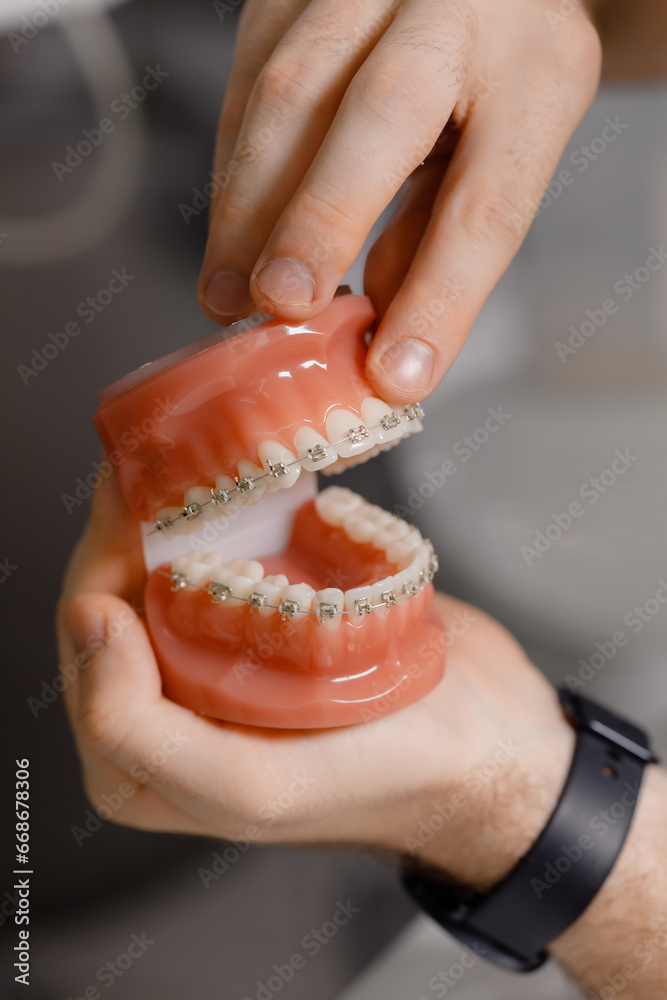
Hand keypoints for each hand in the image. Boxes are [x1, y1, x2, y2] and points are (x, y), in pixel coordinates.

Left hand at [57, 467, 572, 888]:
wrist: (487, 744)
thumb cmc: (379, 777)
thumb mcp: (245, 786)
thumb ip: (134, 728)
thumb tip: (85, 621)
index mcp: (138, 750)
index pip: (87, 635)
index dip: (104, 556)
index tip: (140, 494)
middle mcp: (171, 692)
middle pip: (125, 580)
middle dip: (142, 515)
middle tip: (175, 453)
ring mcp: (222, 642)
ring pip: (173, 552)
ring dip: (183, 498)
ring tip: (204, 448)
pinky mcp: (273, 605)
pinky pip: (233, 544)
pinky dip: (236, 503)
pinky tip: (250, 470)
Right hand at [197, 0, 600, 401]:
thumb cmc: (495, 75)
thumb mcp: (500, 151)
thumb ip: (442, 236)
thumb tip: (378, 330)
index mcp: (536, 72)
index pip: (487, 201)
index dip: (439, 296)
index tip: (394, 375)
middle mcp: (462, 8)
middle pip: (387, 114)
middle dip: (323, 221)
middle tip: (283, 306)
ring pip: (292, 88)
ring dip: (250, 206)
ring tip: (228, 295)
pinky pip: (249, 76)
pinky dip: (233, 166)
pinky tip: (230, 231)